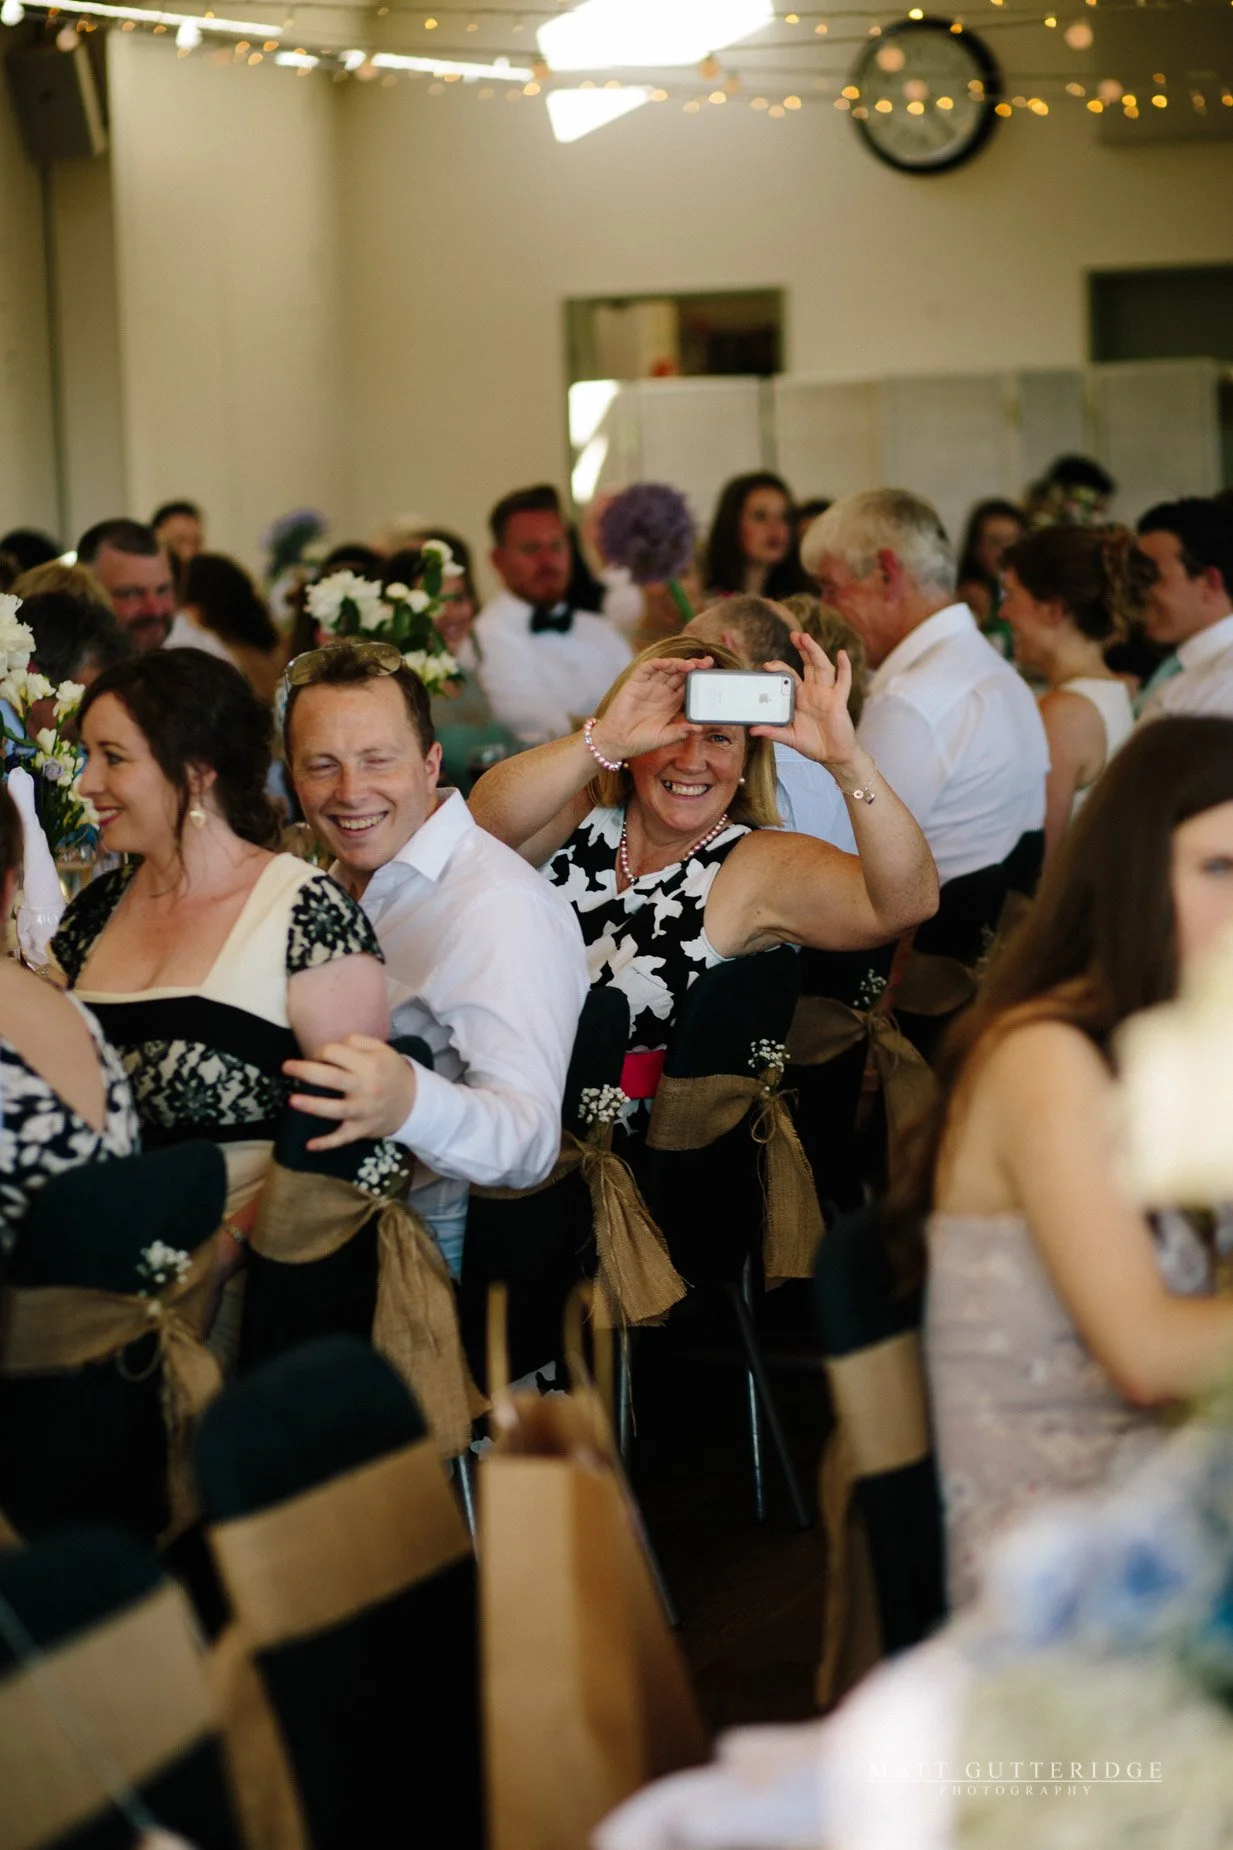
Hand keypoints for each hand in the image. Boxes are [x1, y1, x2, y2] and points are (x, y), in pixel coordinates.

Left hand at [283, 1034, 417, 1151]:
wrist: (414, 1102)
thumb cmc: (391, 1072)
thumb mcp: (382, 1049)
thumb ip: (357, 1042)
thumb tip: (331, 1048)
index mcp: (368, 1065)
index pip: (335, 1053)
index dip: (321, 1052)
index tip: (318, 1057)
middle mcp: (364, 1087)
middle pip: (331, 1078)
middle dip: (305, 1071)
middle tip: (286, 1067)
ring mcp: (363, 1111)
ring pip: (335, 1109)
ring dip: (313, 1105)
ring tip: (292, 1101)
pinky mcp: (361, 1129)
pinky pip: (343, 1137)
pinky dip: (327, 1143)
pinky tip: (309, 1145)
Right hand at [590, 655, 711, 763]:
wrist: (617, 742)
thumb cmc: (640, 741)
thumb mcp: (665, 737)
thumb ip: (681, 731)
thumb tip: (699, 728)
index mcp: (672, 703)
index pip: (689, 686)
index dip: (699, 678)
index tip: (711, 673)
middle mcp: (662, 691)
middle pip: (680, 673)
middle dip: (694, 666)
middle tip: (707, 663)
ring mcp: (650, 685)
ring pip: (666, 668)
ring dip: (678, 663)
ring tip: (690, 665)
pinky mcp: (636, 682)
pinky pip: (647, 668)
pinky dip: (657, 664)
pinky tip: (667, 664)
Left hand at [750, 632, 859, 770]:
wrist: (834, 756)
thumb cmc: (813, 745)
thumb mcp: (789, 738)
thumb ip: (773, 732)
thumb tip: (752, 730)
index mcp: (800, 698)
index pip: (790, 676)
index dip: (780, 668)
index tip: (767, 665)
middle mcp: (814, 692)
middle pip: (808, 664)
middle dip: (802, 649)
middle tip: (794, 634)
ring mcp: (827, 694)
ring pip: (823, 667)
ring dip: (815, 651)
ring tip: (806, 637)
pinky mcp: (839, 701)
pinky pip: (844, 681)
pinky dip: (845, 667)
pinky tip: (841, 654)